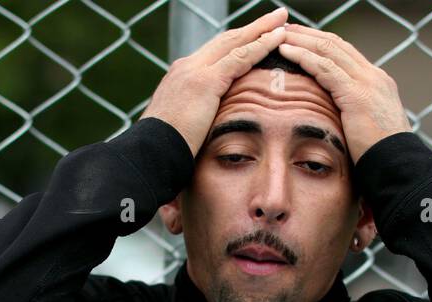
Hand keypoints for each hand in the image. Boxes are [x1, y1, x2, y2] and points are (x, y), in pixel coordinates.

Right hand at [140, 7, 289, 156]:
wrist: (149, 153)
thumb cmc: (166, 150)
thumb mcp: (183, 126)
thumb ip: (198, 116)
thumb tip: (210, 126)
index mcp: (181, 75)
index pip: (215, 51)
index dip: (239, 41)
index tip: (258, 35)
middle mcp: (187, 66)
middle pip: (226, 40)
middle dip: (253, 28)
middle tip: (276, 17)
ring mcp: (194, 71)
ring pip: (235, 42)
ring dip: (262, 30)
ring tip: (282, 20)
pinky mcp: (204, 82)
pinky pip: (239, 58)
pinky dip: (260, 46)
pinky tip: (278, 40)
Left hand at [277, 24, 411, 163]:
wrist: (398, 167)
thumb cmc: (379, 157)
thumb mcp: (366, 128)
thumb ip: (351, 114)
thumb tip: (330, 117)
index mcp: (377, 83)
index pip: (346, 53)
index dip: (321, 43)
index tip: (300, 39)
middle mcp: (374, 76)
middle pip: (336, 45)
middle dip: (309, 34)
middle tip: (285, 29)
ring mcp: (367, 82)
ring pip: (329, 50)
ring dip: (302, 40)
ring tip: (280, 35)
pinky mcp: (357, 94)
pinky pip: (325, 67)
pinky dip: (304, 57)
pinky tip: (287, 51)